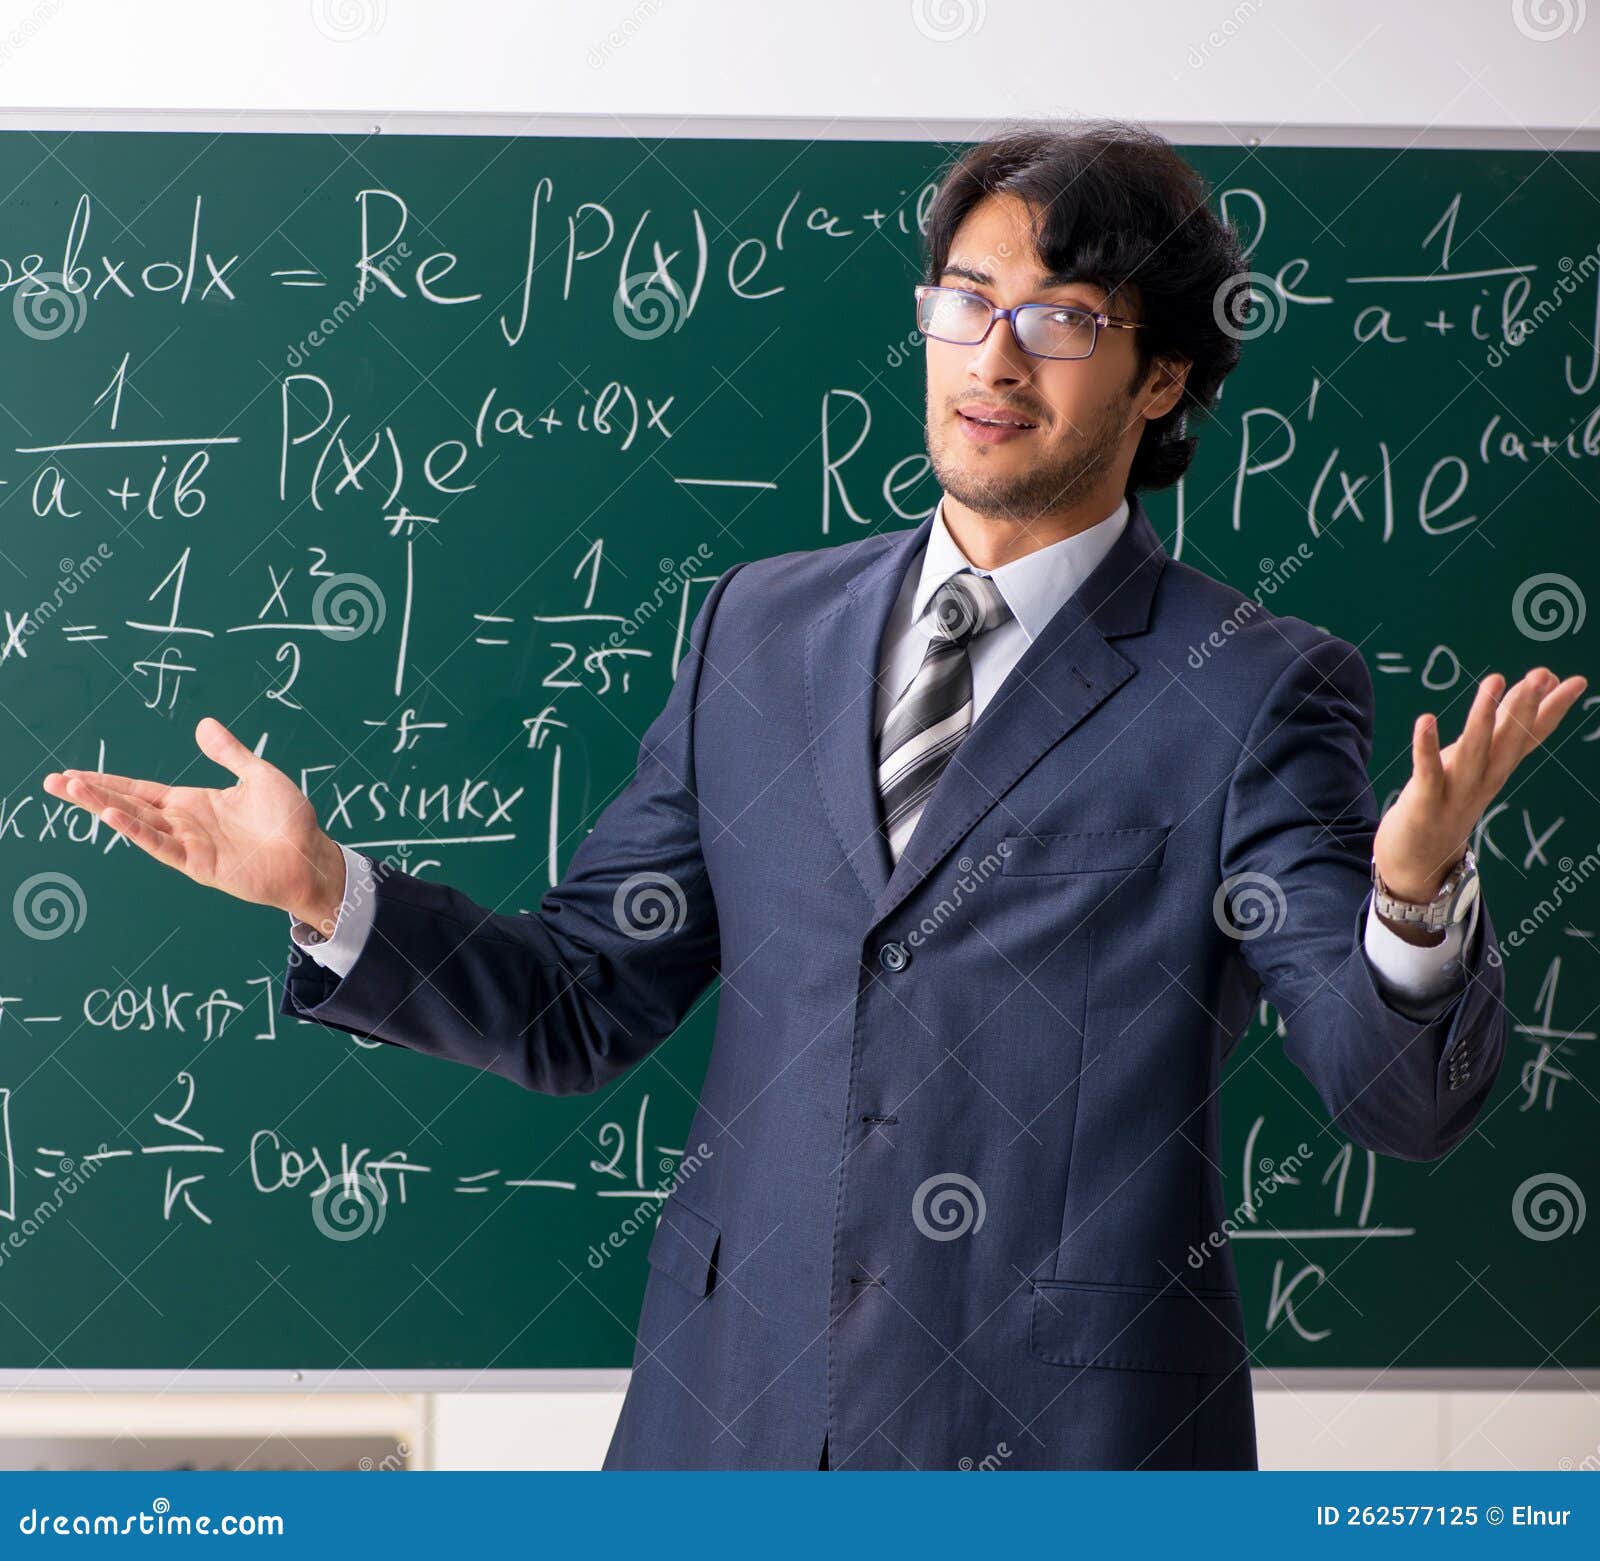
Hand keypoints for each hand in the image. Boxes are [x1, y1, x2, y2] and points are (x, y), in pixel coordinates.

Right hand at [41, 716, 346, 932]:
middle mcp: (185, 823)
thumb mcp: (258, 775)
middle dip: (91, 793)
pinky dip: (137, 831)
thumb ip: (229, 753)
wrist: (312, 855)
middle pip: (128, 804)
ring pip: (137, 823)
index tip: (73, 774)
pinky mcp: (200, 864)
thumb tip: (203, 724)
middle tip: (51, 781)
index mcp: (193, 803)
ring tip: (71, 790)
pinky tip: (114, 815)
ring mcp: (189, 845)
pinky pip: (162, 845)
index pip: (140, 789)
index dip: (108, 781)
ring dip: (104, 807)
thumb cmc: (289, 820)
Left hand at [1373, 666, 1588, 906]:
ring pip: (1475, 753)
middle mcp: (1484, 782)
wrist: (1417, 865)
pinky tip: (1425, 720)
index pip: (1530, 738)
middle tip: (1541, 674)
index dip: (1553, 710)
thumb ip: (1493, 734)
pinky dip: (1427, 748)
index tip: (1577, 681)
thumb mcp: (1474, 767)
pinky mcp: (1425, 804)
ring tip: (1494, 680)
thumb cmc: (1445, 804)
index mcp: (1497, 771)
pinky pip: (1428, 773)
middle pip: (1509, 743)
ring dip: (1484, 717)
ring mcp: (1456, 794)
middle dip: (1525, 708)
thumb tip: (1517, 698)